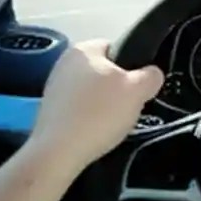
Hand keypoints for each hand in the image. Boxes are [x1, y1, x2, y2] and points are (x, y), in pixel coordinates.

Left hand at [27, 40, 163, 170]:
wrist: (59, 151)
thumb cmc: (99, 113)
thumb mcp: (137, 91)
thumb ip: (151, 76)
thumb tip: (151, 74)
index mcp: (84, 48)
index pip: (117, 48)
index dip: (132, 68)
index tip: (136, 89)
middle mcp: (64, 61)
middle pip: (103, 72)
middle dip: (116, 89)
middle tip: (126, 108)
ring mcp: (53, 86)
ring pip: (91, 93)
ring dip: (102, 106)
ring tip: (109, 124)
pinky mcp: (48, 109)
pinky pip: (78, 109)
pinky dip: (87, 119)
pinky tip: (92, 132)